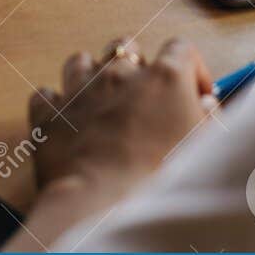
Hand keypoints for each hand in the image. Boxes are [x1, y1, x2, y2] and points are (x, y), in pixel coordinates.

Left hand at [29, 37, 214, 205]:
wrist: (104, 208)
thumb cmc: (162, 182)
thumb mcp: (205, 149)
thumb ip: (209, 119)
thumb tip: (205, 105)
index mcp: (165, 78)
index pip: (181, 48)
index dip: (191, 67)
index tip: (194, 93)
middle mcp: (121, 74)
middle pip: (127, 46)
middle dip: (136, 64)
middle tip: (143, 97)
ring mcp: (80, 90)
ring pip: (81, 61)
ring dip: (91, 75)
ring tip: (101, 101)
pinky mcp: (49, 114)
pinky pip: (45, 95)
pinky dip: (54, 104)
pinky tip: (65, 120)